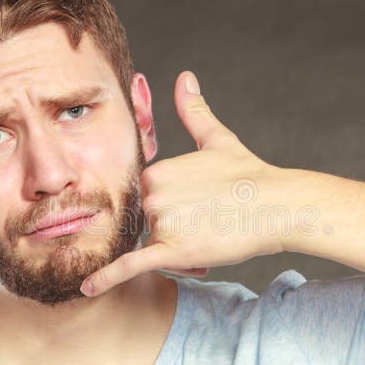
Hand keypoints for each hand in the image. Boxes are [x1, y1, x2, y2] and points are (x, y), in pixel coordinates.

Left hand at [80, 71, 284, 296]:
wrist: (277, 205)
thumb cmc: (250, 174)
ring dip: (176, 250)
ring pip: (153, 245)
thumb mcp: (217, 139)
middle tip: (211, 224)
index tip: (200, 207)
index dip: (172, 208)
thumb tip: (185, 78)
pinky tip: (87, 287)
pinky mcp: (172, 251)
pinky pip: (132, 265)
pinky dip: (108, 277)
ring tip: (211, 239)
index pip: (148, 200)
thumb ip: (193, 111)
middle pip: (149, 223)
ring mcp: (162, 222)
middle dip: (174, 230)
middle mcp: (153, 195)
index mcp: (156, 171)